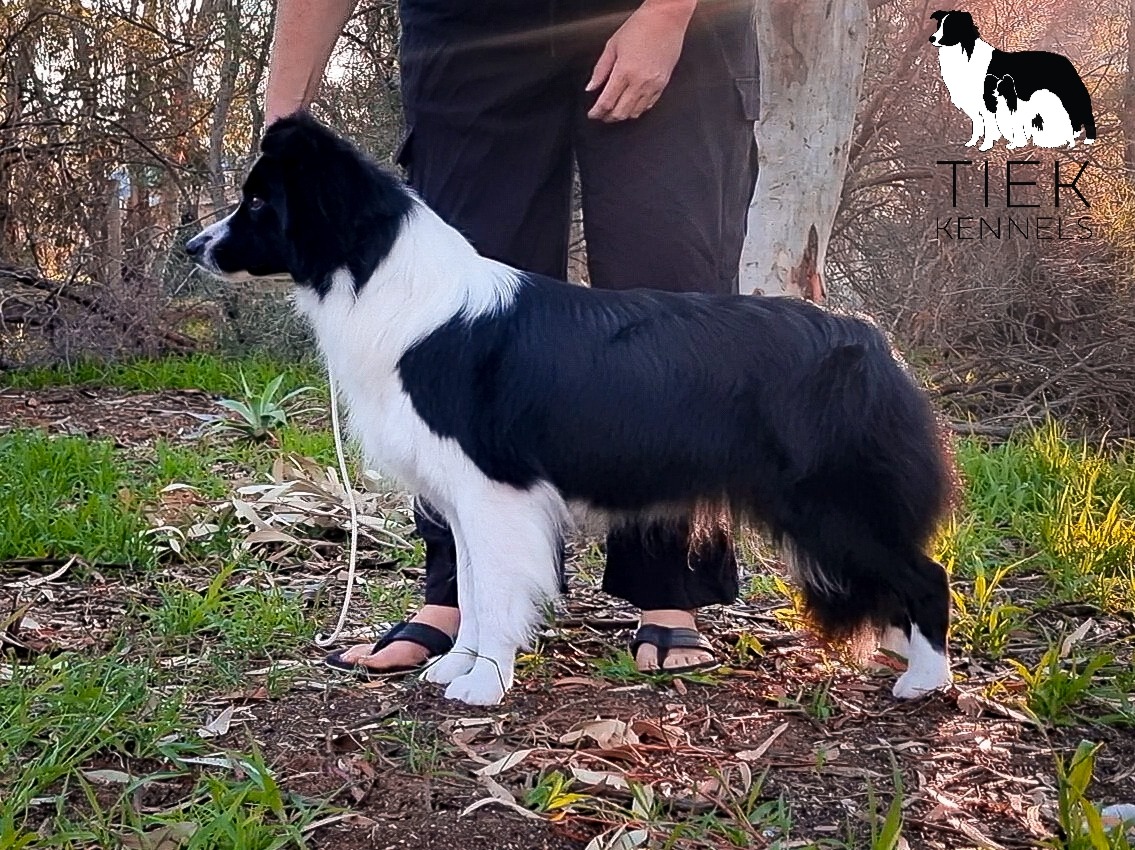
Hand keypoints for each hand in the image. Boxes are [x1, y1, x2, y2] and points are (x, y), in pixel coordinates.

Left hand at [586, 0, 695, 122]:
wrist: (666, 19)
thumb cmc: (641, 26)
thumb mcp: (612, 45)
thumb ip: (600, 70)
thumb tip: (591, 87)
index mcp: (624, 71)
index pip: (606, 102)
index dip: (597, 112)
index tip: (592, 114)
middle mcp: (640, 81)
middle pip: (620, 112)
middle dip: (608, 117)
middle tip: (601, 114)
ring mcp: (653, 85)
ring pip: (635, 113)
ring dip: (622, 115)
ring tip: (615, 111)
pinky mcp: (663, 84)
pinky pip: (649, 106)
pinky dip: (637, 109)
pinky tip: (631, 104)